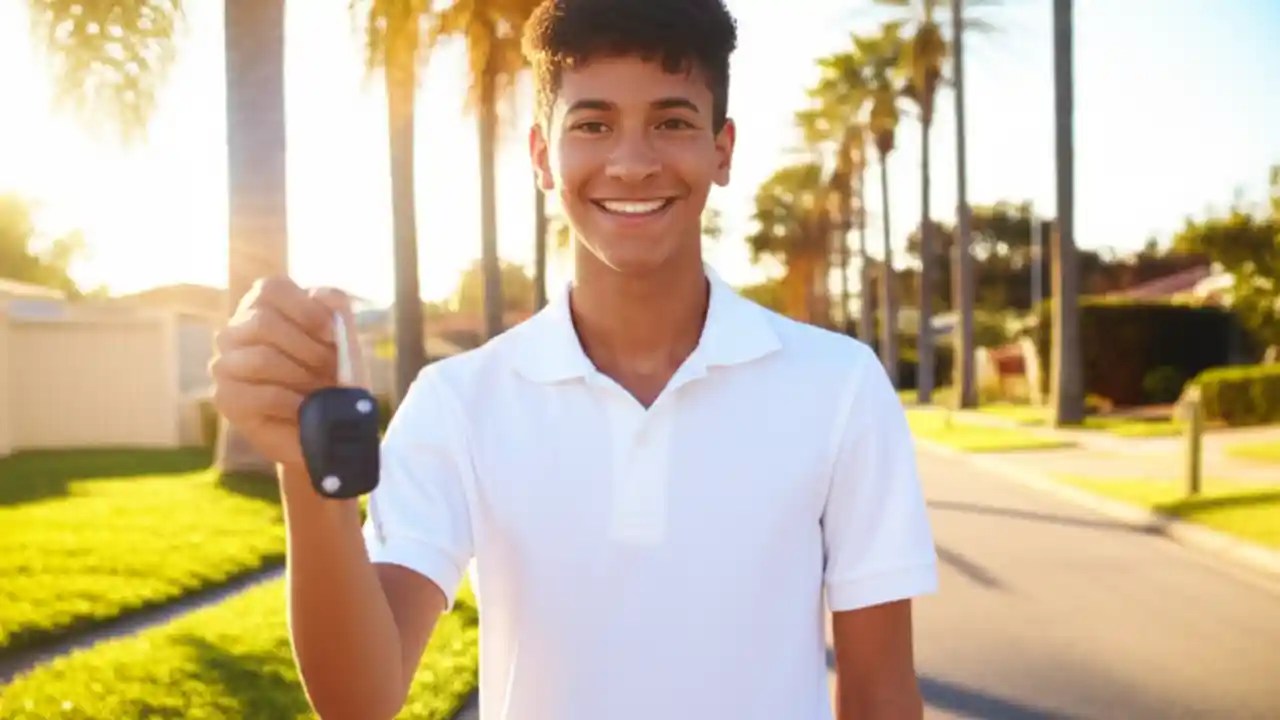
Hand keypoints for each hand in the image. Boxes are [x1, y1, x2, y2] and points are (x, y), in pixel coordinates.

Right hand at [210, 276, 366, 470]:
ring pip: (261, 359)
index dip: (306, 310)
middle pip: (263, 322)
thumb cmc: (334, 376)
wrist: (328, 426)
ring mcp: (225, 363)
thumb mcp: (345, 339)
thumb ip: (337, 310)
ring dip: (302, 377)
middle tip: (330, 369)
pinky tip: (306, 409)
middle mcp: (236, 330)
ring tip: (320, 390)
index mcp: (262, 306)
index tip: (333, 335)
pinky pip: (261, 395)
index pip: (271, 288)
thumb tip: (321, 294)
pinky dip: (293, 402)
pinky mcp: (226, 397)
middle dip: (308, 349)